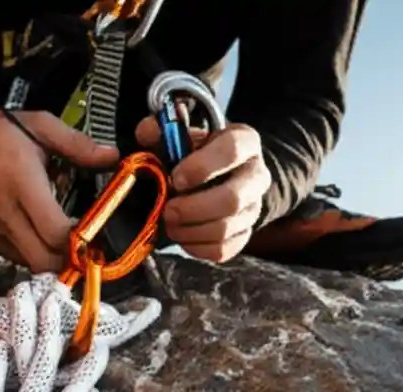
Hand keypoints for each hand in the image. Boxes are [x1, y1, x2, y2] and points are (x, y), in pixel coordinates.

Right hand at [0, 102, 118, 272]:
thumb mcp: (38, 126)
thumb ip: (78, 144)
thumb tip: (111, 156)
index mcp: (22, 185)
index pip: (56, 234)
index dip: (80, 241)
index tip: (95, 233)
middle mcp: (5, 213)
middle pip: (43, 261)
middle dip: (68, 260)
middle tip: (83, 246)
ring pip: (27, 264)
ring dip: (48, 259)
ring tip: (61, 241)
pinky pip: (10, 256)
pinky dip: (29, 253)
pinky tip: (37, 234)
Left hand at [135, 116, 271, 262]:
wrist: (219, 176)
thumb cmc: (195, 154)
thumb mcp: (180, 134)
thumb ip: (160, 130)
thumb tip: (145, 133)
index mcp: (244, 141)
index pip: (232, 150)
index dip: (201, 167)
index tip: (175, 179)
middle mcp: (256, 175)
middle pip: (233, 199)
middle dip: (193, 209)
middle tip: (167, 210)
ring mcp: (254, 207)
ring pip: (226, 228)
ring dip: (190, 231)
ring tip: (169, 224)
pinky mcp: (245, 234)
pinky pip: (223, 249)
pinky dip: (196, 247)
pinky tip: (182, 236)